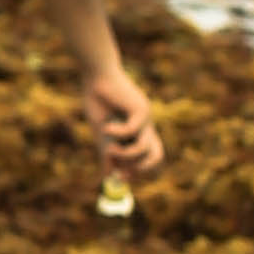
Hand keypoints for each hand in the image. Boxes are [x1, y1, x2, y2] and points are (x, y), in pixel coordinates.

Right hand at [86, 60, 162, 180]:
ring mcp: (146, 118)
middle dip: (140, 169)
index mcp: (138, 133)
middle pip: (157, 156)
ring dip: (125, 154)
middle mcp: (146, 127)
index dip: (137, 171)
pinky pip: (132, 130)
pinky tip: (105, 126)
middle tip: (122, 172)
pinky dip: (116, 133)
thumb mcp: (101, 133)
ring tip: (108, 147)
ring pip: (145, 148)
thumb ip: (107, 152)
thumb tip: (109, 176)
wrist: (96, 76)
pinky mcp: (142, 109)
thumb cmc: (97, 101)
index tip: (119, 177)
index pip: (149, 158)